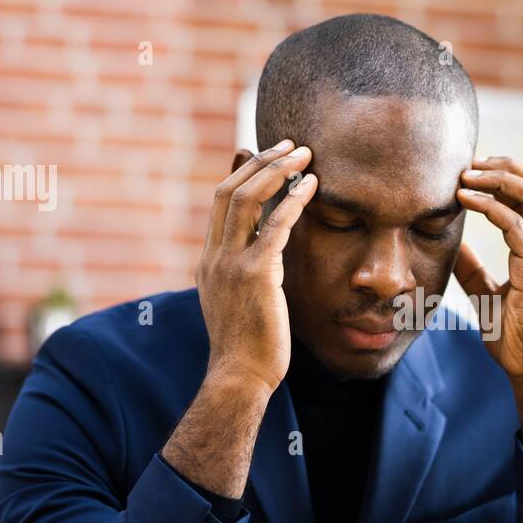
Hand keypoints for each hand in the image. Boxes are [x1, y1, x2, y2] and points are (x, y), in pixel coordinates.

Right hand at [162, 140, 316, 498]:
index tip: (264, 154)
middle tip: (289, 144)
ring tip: (303, 154)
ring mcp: (230, 264)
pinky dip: (294, 200)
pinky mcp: (254, 274)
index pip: (220, 202)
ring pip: (247, 198)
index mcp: (208, 261)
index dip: (242, 172)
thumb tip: (261, 262)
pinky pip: (275, 225)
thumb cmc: (247, 349)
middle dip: (260, 161)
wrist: (239, 378)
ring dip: (277, 170)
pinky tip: (314, 186)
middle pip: (230, 190)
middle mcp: (214, 256)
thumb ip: (243, 278)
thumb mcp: (238, 305)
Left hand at [454, 156, 522, 458]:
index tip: (471, 171)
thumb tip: (451, 246)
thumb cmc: (514, 339)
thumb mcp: (486, 296)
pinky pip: (515, 225)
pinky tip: (464, 198)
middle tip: (469, 162)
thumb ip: (473, 270)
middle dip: (505, 166)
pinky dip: (490, 205)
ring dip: (499, 177)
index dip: (505, 178)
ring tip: (467, 173)